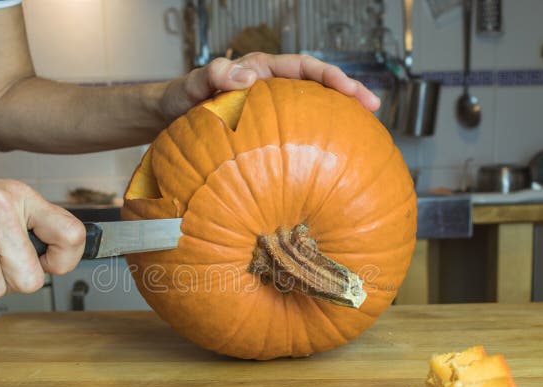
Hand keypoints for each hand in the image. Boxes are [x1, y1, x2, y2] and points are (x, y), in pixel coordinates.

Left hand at [160, 52, 379, 121]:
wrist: (169, 120)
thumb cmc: (180, 100)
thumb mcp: (191, 86)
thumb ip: (212, 76)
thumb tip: (242, 77)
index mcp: (261, 70)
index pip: (303, 67)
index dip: (329, 76)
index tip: (347, 88)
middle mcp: (271, 87)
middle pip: (317, 85)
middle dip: (348, 92)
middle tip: (373, 107)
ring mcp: (272, 111)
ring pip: (312, 109)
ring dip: (338, 117)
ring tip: (365, 132)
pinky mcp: (268, 132)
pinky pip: (297, 134)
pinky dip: (316, 142)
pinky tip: (330, 162)